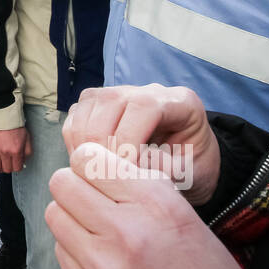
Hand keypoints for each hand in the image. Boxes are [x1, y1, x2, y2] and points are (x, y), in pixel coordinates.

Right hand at [0, 126, 30, 172]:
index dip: (18, 167)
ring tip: (0, 163)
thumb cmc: (13, 124)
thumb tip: (24, 160)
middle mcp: (5, 152)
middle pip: (6, 169)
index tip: (17, 164)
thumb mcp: (27, 137)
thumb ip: (27, 151)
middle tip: (9, 164)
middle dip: (9, 168)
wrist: (2, 113)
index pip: (17, 168)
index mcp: (16, 150)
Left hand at [46, 141, 264, 268]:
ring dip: (72, 216)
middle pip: (62, 183)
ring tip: (96, 226)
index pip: (87, 159)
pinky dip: (75, 247)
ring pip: (55, 215)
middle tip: (94, 197)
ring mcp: (102, 266)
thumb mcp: (185, 215)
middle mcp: (125, 231)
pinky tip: (100, 255)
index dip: (91, 162)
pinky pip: (61, 250)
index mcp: (155, 203)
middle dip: (75, 185)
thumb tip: (96, 168)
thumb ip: (139, 187)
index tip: (100, 172)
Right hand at [62, 84, 219, 204]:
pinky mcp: (98, 106)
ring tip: (95, 173)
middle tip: (106, 178)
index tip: (124, 171)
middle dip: (102, 144)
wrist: (187, 166)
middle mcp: (147, 91)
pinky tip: (88, 165)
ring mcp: (120, 94)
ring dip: (84, 144)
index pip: (143, 107)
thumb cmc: (193, 168)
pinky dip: (75, 142)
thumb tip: (136, 163)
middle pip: (109, 102)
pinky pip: (75, 117)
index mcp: (178, 102)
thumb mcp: (192, 174)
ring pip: (87, 107)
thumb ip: (169, 170)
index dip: (128, 138)